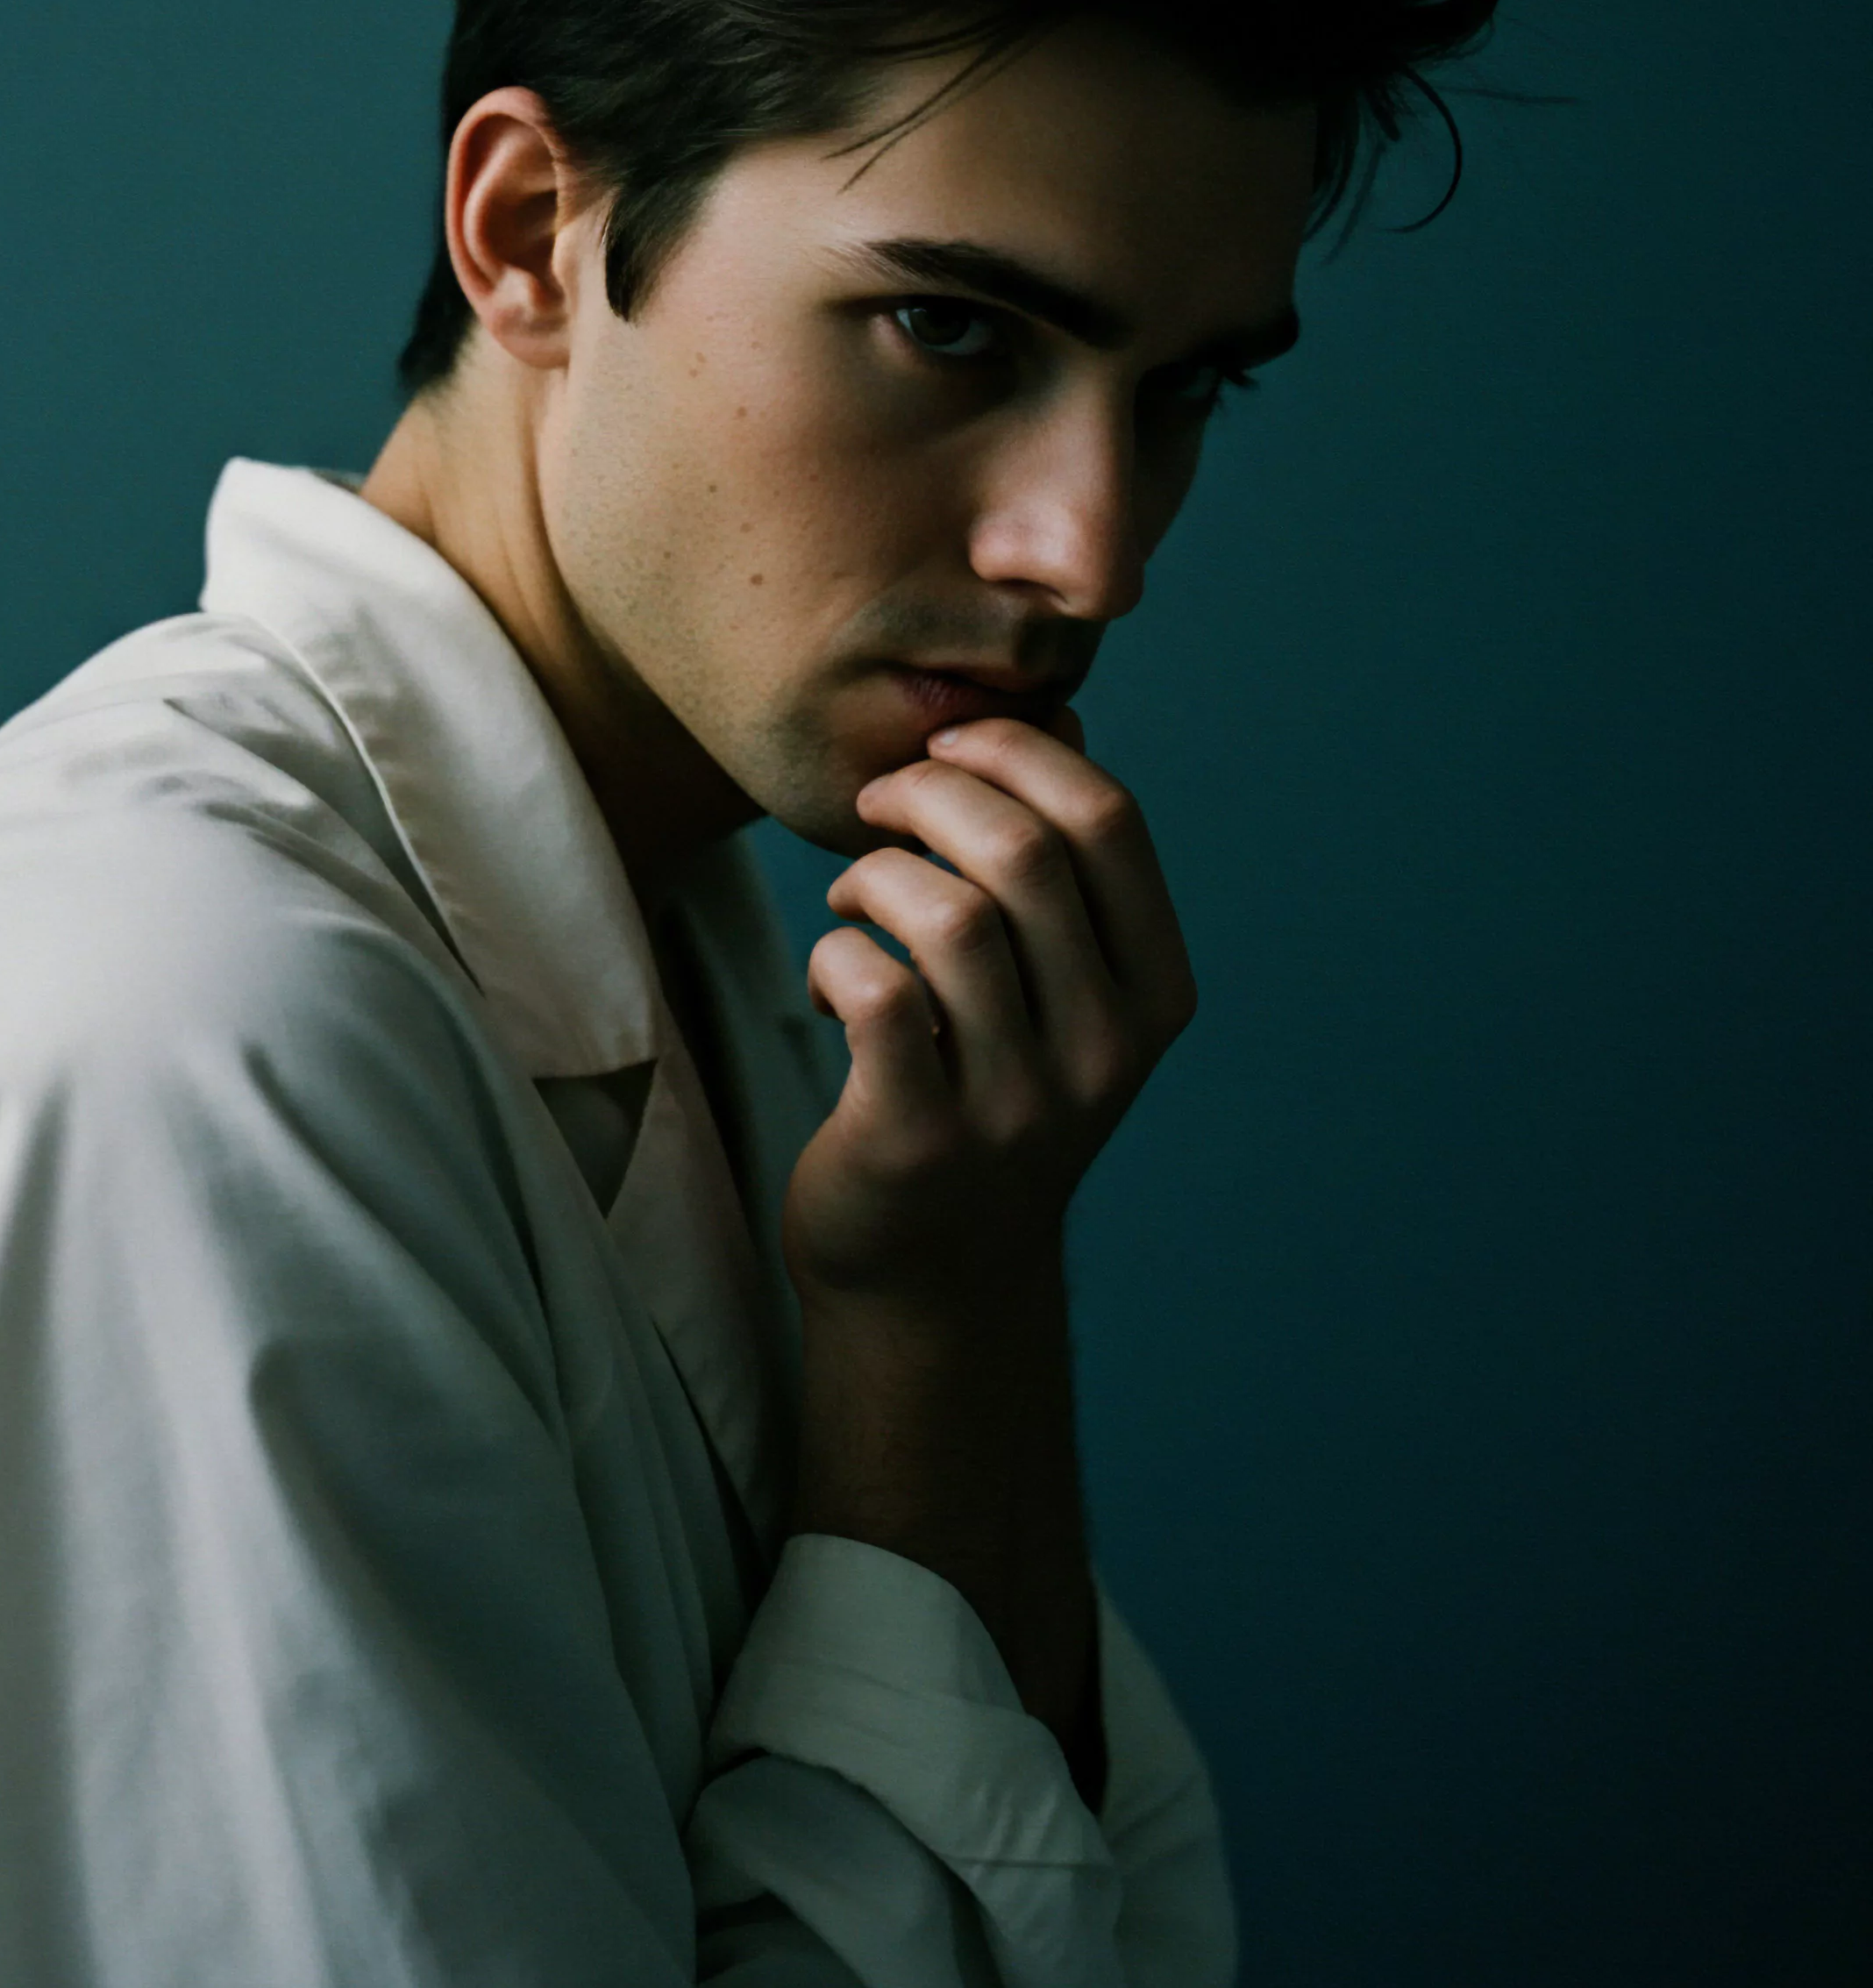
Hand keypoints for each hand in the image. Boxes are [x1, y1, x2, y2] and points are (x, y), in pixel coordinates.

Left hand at [784, 715, 1196, 1311]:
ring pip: (946, 914)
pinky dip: (834, 953)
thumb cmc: (988, 1086)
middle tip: (877, 806)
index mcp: (1155, 993)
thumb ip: (1064, 869)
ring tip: (854, 899)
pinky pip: (872, 989)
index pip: (1110, 820)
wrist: (937, 1275)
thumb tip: (1053, 713)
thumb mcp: (1061, 989)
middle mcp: (1105, 1051)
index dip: (1020, 750)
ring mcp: (1017, 1104)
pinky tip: (833, 978)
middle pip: (1022, 851)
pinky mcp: (919, 1139)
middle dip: (927, 792)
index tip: (948, 748)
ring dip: (873, 874)